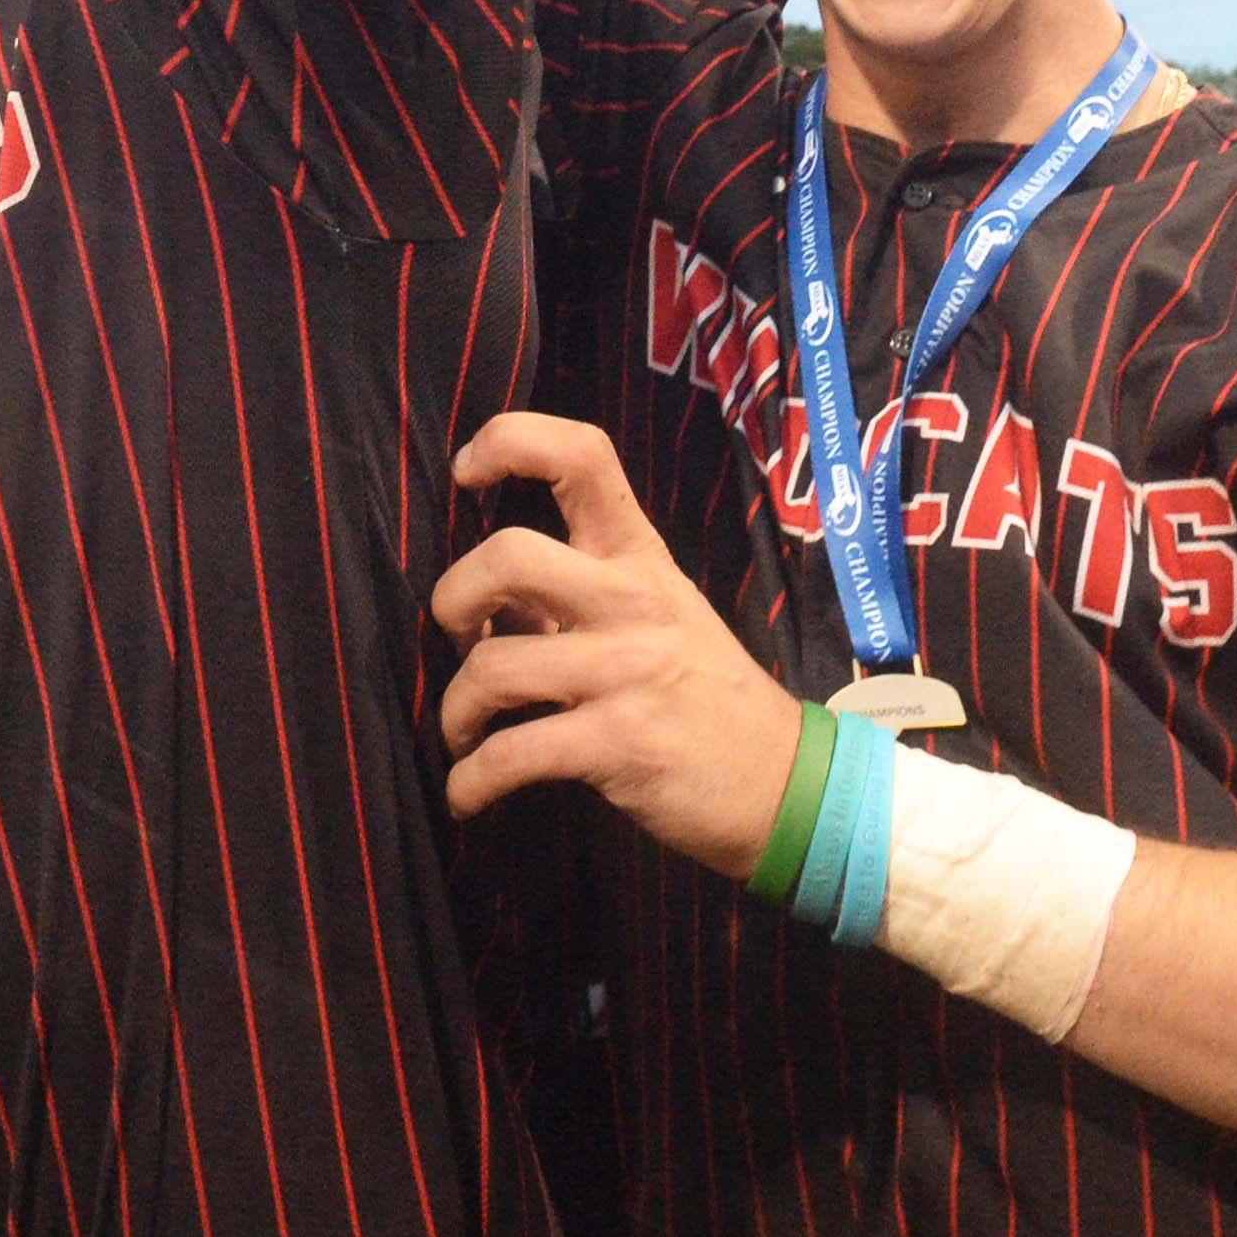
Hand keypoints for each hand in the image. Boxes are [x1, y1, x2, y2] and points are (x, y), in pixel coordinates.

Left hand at [431, 413, 807, 880]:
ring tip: (462, 734)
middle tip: (456, 639)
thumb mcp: (660, 618)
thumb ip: (576, 598)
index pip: (582, 454)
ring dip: (455, 711)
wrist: (787, 785)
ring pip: (492, 667)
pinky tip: (466, 795)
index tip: (465, 471)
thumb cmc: (707, 698)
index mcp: (641, 559)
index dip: (510, 442)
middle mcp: (632, 601)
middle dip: (450, 599)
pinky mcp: (619, 743)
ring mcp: (627, 671)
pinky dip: (469, 782)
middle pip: (508, 555)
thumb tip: (483, 605)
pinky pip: (511, 755)